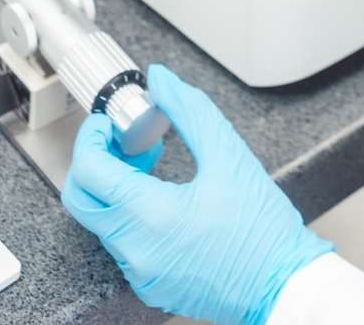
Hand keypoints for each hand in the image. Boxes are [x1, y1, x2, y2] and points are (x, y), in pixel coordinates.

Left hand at [62, 64, 332, 324]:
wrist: (282, 285)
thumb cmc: (262, 227)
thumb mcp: (229, 154)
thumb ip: (189, 109)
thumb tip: (160, 80)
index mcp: (150, 216)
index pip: (89, 171)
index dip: (90, 137)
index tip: (106, 121)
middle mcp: (135, 250)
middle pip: (81, 200)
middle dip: (94, 161)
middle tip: (122, 140)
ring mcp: (139, 272)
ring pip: (102, 221)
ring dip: (115, 186)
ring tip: (151, 164)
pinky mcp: (148, 284)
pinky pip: (122, 243)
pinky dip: (129, 213)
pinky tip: (163, 197)